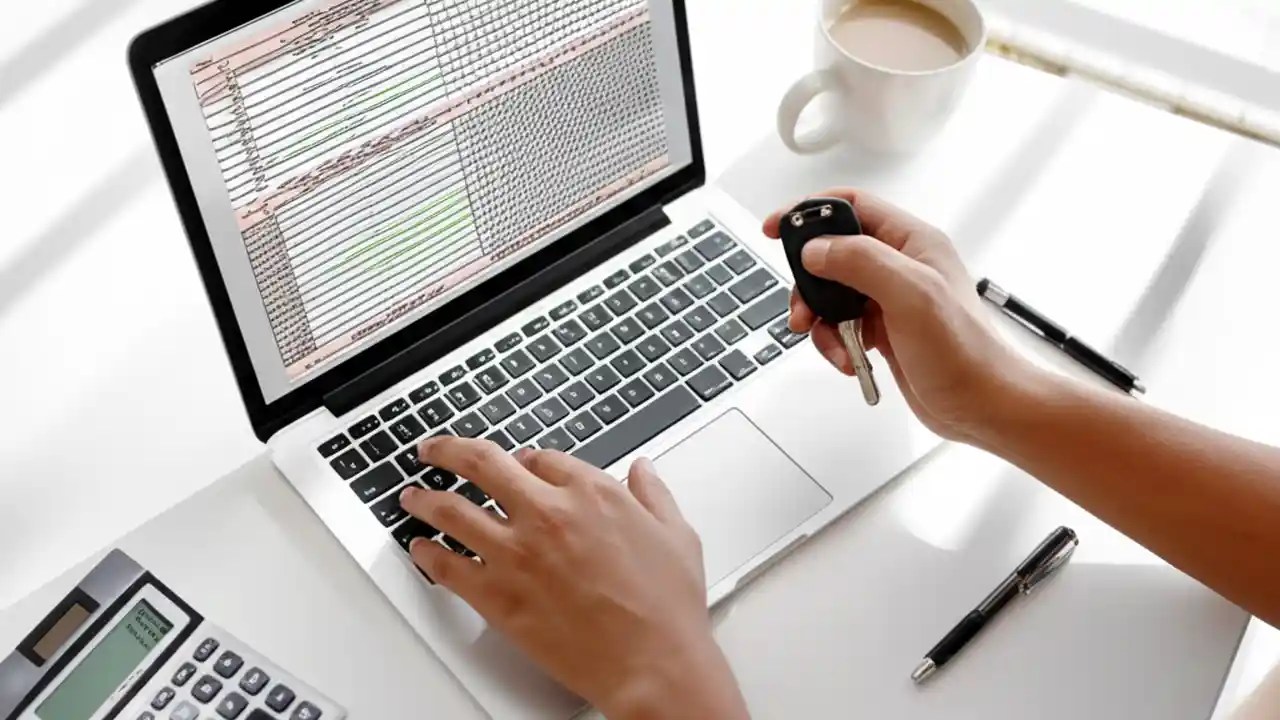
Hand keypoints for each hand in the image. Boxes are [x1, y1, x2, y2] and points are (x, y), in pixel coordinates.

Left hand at [401, 438, 749, 719]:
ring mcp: (517, 554)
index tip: (515, 464)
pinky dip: (427, 554)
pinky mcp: (497, 596)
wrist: (651, 663)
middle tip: (434, 450)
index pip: (539, 457)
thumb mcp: (676, 536)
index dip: (523, 459)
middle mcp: (547, 513)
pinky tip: (420, 549)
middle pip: (481, 463)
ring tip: (412, 495)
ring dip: (425, 499)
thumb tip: (642, 471)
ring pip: (451, 511)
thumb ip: (653, 496)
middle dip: (449, 451)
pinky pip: (447, 567)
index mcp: (591, 492)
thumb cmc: (666, 608)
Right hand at [763, 188, 1037, 442]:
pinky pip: (840, 325)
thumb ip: (861, 261)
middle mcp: (900, 265)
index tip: (777, 227)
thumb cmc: (966, 352)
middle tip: (802, 305)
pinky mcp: (883, 330)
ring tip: (826, 338)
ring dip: (819, 318)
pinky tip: (848, 358)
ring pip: (831, 293)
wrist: (982, 405)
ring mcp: (890, 299)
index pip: (852, 206)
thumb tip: (816, 249)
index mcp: (912, 242)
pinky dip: (834, 342)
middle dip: (809, 281)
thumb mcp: (912, 294)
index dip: (810, 211)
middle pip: (832, 253)